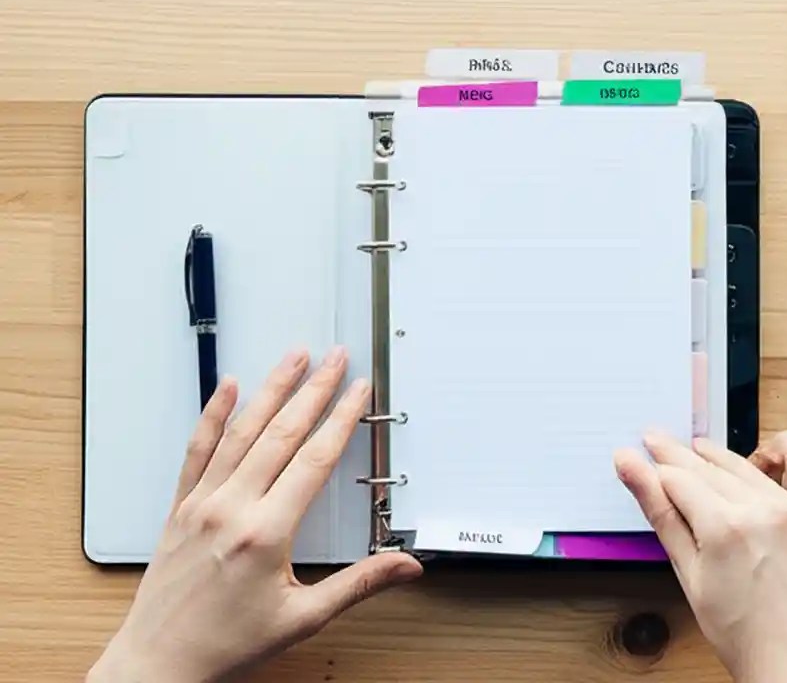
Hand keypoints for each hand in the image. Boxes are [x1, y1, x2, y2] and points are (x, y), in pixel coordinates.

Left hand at [88, 347, 422, 682]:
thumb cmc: (226, 647)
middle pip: (281, 435)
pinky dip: (213, 416)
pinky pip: (197, 451)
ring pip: (241, 433)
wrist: (159, 665)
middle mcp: (230, 510)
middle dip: (313, 390)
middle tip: (335, 359)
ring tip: (293, 357)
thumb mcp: (303, 618)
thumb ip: (359, 585)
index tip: (358, 391)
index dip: (341, 419)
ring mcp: (201, 505)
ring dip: (271, 390)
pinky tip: (228, 388)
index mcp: (265, 534)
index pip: (314, 460)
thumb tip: (405, 566)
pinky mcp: (179, 509)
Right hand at [614, 431, 786, 682]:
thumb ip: (660, 514)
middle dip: (676, 455)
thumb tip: (630, 469)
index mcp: (723, 529)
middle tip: (655, 441)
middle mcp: (759, 510)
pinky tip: (759, 458)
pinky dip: (777, 448)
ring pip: (742, 463)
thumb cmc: (742, 634)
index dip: (653, 468)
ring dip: (715, 455)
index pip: (676, 478)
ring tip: (695, 453)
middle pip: (705, 466)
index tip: (638, 454)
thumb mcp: (688, 575)